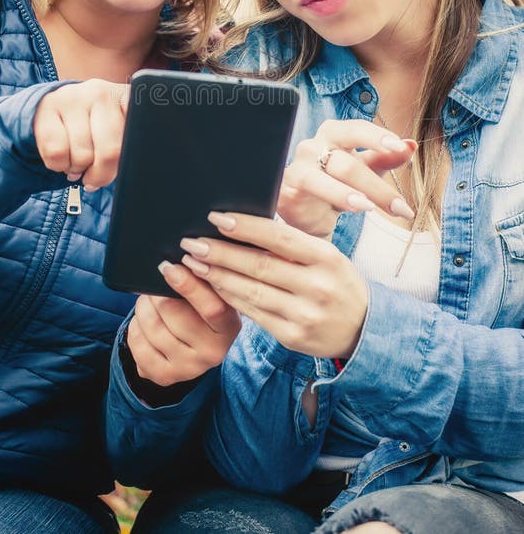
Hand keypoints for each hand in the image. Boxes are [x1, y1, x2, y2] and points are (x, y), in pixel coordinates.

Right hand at [33, 79, 128, 189]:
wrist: (53, 109)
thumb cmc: (93, 128)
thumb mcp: (117, 132)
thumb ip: (128, 146)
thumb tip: (131, 172)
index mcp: (127, 98)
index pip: (138, 134)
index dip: (130, 160)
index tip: (126, 169)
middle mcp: (101, 92)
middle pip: (110, 151)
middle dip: (101, 175)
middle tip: (94, 177)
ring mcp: (74, 96)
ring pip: (81, 156)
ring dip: (77, 170)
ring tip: (77, 161)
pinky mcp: (48, 107)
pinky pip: (56, 153)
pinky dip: (58, 165)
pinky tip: (62, 157)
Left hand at [127, 262, 240, 386]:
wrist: (198, 348)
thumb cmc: (203, 310)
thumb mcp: (214, 295)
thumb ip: (204, 279)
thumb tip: (179, 260)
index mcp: (229, 327)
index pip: (212, 307)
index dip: (188, 285)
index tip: (169, 267)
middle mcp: (213, 353)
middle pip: (171, 311)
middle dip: (156, 291)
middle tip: (156, 283)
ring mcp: (188, 368)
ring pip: (151, 326)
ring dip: (143, 306)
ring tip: (150, 301)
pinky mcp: (164, 376)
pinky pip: (137, 343)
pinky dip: (135, 326)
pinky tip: (145, 323)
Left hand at [180, 211, 367, 358]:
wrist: (364, 331)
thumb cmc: (337, 282)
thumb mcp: (326, 256)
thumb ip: (292, 245)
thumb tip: (243, 225)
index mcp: (326, 258)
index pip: (278, 238)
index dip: (245, 227)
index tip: (216, 218)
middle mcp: (317, 286)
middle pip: (259, 265)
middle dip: (220, 252)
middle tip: (192, 242)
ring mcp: (304, 315)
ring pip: (251, 291)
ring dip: (217, 275)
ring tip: (194, 262)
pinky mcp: (292, 337)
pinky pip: (254, 314)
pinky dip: (230, 298)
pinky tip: (213, 286)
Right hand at [278, 119, 416, 237]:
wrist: (306, 213)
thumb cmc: (338, 182)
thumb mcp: (366, 170)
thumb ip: (386, 158)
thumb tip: (411, 145)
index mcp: (334, 134)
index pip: (356, 129)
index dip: (377, 137)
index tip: (400, 147)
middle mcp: (312, 146)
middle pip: (345, 162)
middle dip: (376, 187)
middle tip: (401, 209)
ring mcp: (296, 168)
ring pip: (321, 178)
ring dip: (346, 193)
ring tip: (368, 207)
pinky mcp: (285, 190)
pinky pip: (304, 195)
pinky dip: (324, 202)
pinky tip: (336, 214)